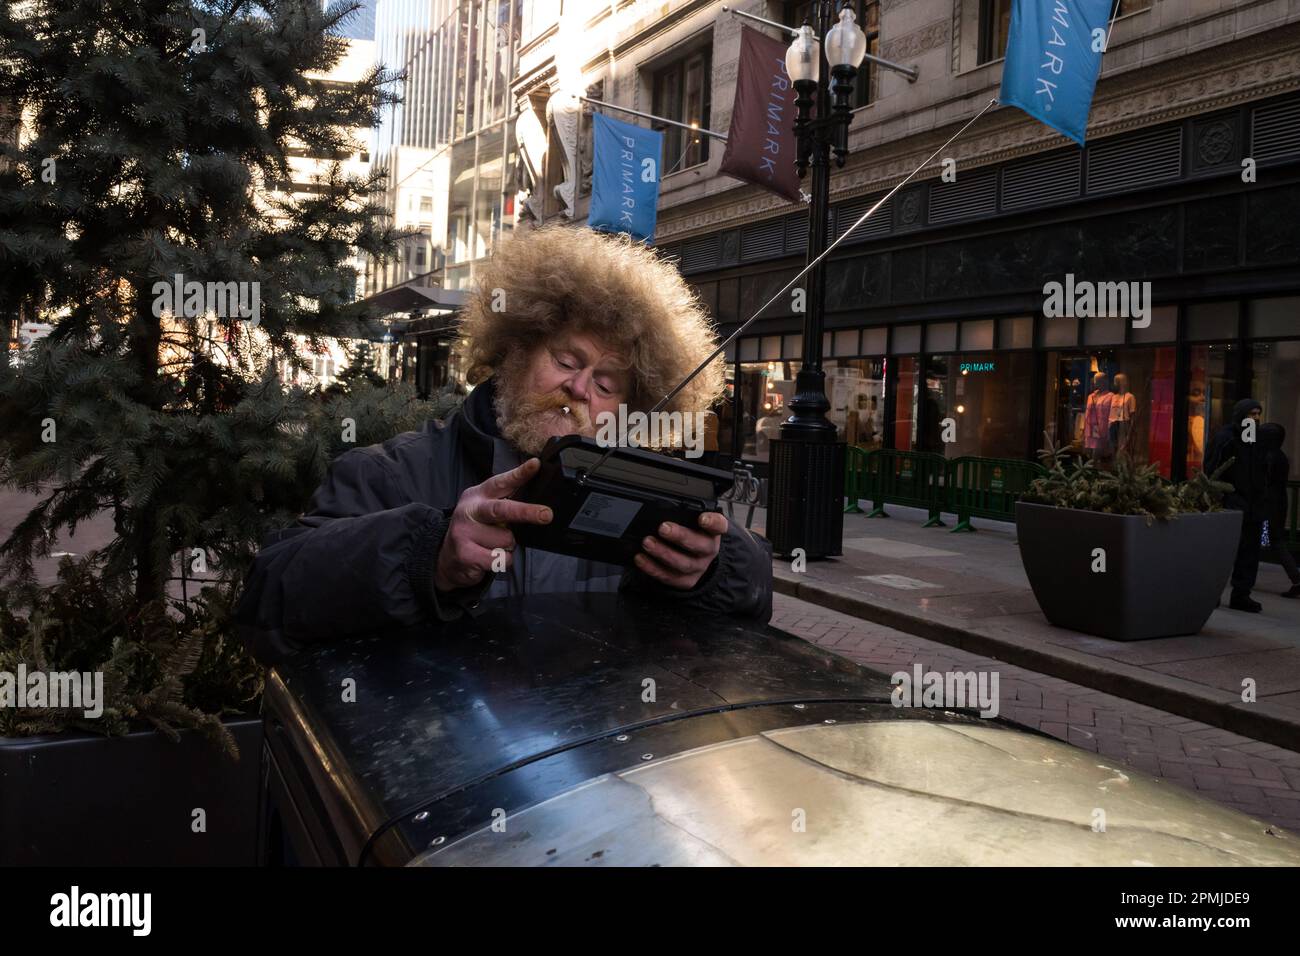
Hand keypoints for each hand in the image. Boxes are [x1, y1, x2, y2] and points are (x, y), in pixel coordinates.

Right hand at [434, 458, 551, 592]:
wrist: (448, 559)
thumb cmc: (475, 531)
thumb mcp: (485, 510)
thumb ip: (505, 503)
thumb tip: (537, 506)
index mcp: (478, 495)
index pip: (501, 482)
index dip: (519, 474)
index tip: (535, 465)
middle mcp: (469, 510)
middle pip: (502, 510)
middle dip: (526, 512)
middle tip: (546, 515)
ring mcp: (465, 532)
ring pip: (507, 539)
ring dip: (508, 546)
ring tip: (493, 545)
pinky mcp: (465, 553)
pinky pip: (501, 558)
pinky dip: (503, 561)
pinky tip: (489, 558)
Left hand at [633, 511, 726, 590]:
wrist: (698, 560)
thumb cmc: (692, 536)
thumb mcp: (692, 524)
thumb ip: (683, 517)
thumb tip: (660, 509)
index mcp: (712, 532)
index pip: (719, 526)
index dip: (713, 522)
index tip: (702, 518)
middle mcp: (708, 551)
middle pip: (698, 545)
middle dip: (680, 536)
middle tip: (663, 528)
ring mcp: (698, 568)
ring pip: (682, 564)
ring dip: (663, 553)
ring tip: (648, 542)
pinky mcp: (686, 581)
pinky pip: (669, 577)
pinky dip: (652, 568)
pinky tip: (641, 558)